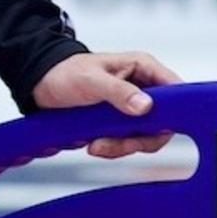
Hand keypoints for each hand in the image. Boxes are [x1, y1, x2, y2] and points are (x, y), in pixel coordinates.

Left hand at [31, 51, 184, 158]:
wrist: (40, 85)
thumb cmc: (65, 72)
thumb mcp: (92, 79)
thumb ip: (119, 91)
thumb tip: (145, 105)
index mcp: (143, 69)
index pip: (176, 90)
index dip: (176, 111)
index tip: (161, 126)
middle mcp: (142, 89)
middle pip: (162, 122)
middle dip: (140, 137)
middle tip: (117, 142)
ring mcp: (132, 109)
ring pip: (145, 137)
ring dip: (123, 146)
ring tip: (98, 144)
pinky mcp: (119, 124)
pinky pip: (128, 142)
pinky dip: (113, 148)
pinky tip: (96, 144)